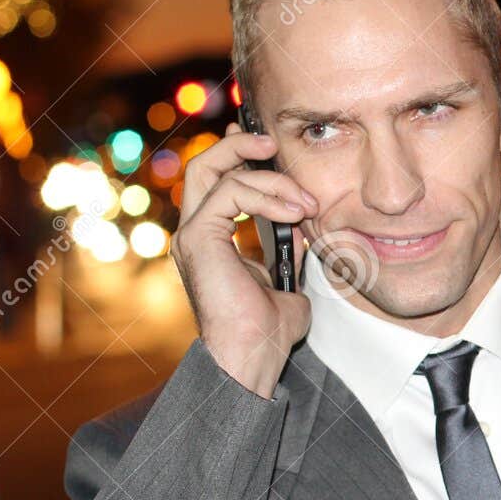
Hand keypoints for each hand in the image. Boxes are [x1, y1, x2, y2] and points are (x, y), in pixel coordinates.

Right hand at [171, 122, 317, 397]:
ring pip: (217, 172)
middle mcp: (195, 232)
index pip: (218, 181)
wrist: (253, 357)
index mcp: (212, 238)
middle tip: (273, 142)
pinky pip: (230, 194)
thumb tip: (305, 226)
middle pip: (205, 165)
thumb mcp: (288, 279)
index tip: (274, 150)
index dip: (242, 157)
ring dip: (271, 179)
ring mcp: (192, 234)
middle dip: (239, 145)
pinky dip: (267, 196)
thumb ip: (290, 249)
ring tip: (307, 202)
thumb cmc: (269, 330)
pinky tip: (295, 212)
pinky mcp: (199, 238)